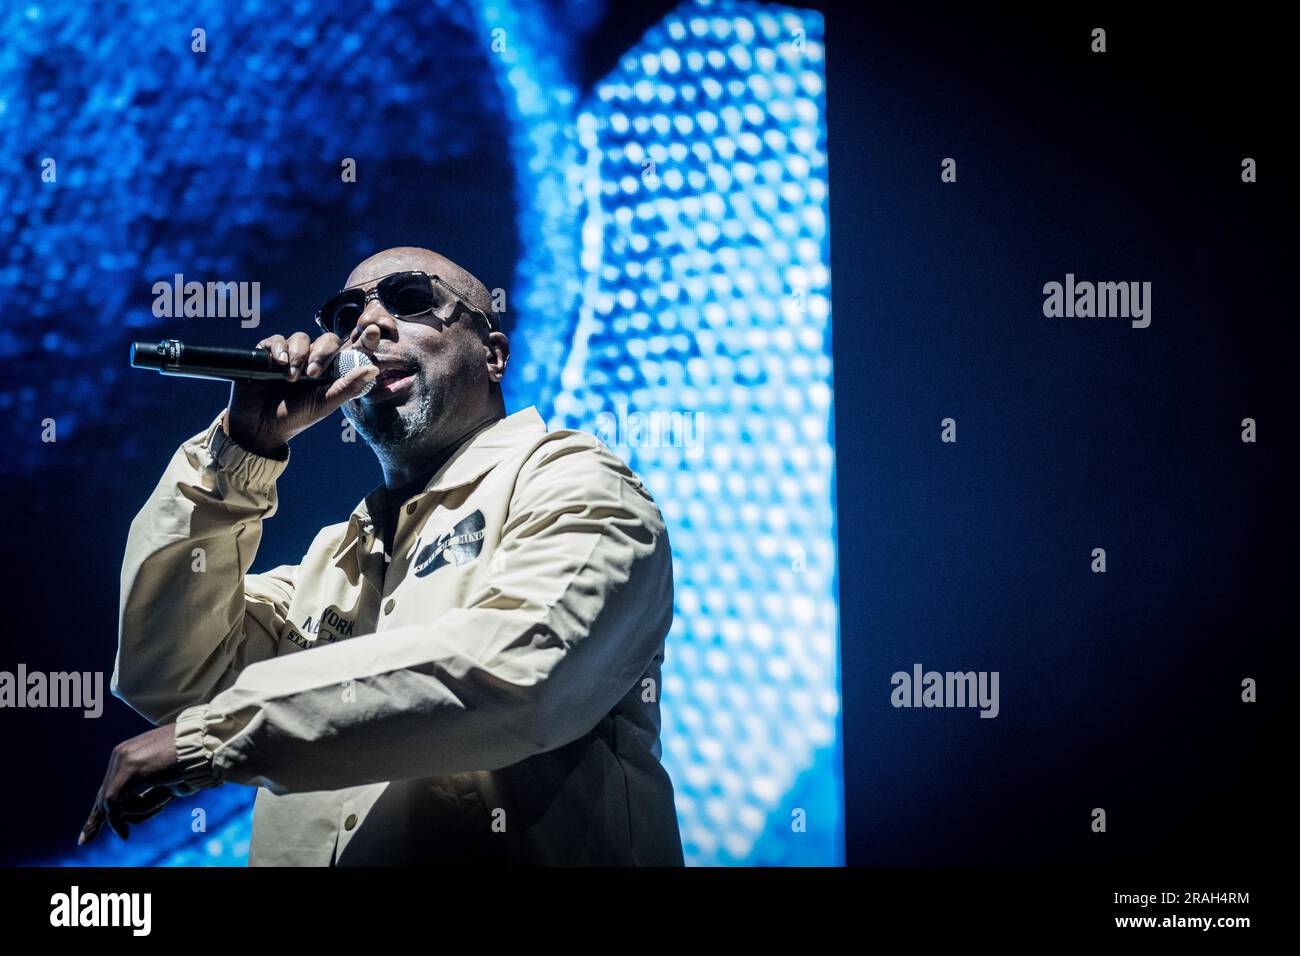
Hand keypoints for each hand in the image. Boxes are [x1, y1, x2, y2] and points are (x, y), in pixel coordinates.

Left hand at [79, 724, 187, 844]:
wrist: (205, 746)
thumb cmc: (192, 762)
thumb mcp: (165, 781)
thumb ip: (146, 794)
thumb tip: (128, 817)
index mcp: (129, 753)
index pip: (108, 785)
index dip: (99, 809)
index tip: (88, 830)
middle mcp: (121, 754)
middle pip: (104, 796)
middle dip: (95, 820)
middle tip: (83, 841)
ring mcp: (124, 760)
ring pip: (113, 802)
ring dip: (139, 812)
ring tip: (168, 799)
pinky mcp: (130, 770)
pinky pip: (115, 803)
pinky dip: (117, 820)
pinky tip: (124, 833)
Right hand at [224, 330, 378, 456]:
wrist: (260, 425)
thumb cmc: (296, 417)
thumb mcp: (325, 404)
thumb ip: (348, 387)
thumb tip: (373, 370)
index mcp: (333, 372)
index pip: (352, 350)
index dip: (364, 339)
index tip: (373, 330)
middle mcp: (314, 361)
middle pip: (327, 340)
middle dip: (322, 353)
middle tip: (312, 374)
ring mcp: (292, 356)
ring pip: (301, 337)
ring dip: (298, 356)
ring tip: (290, 379)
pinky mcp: (269, 353)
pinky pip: (278, 340)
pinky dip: (279, 349)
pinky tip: (278, 364)